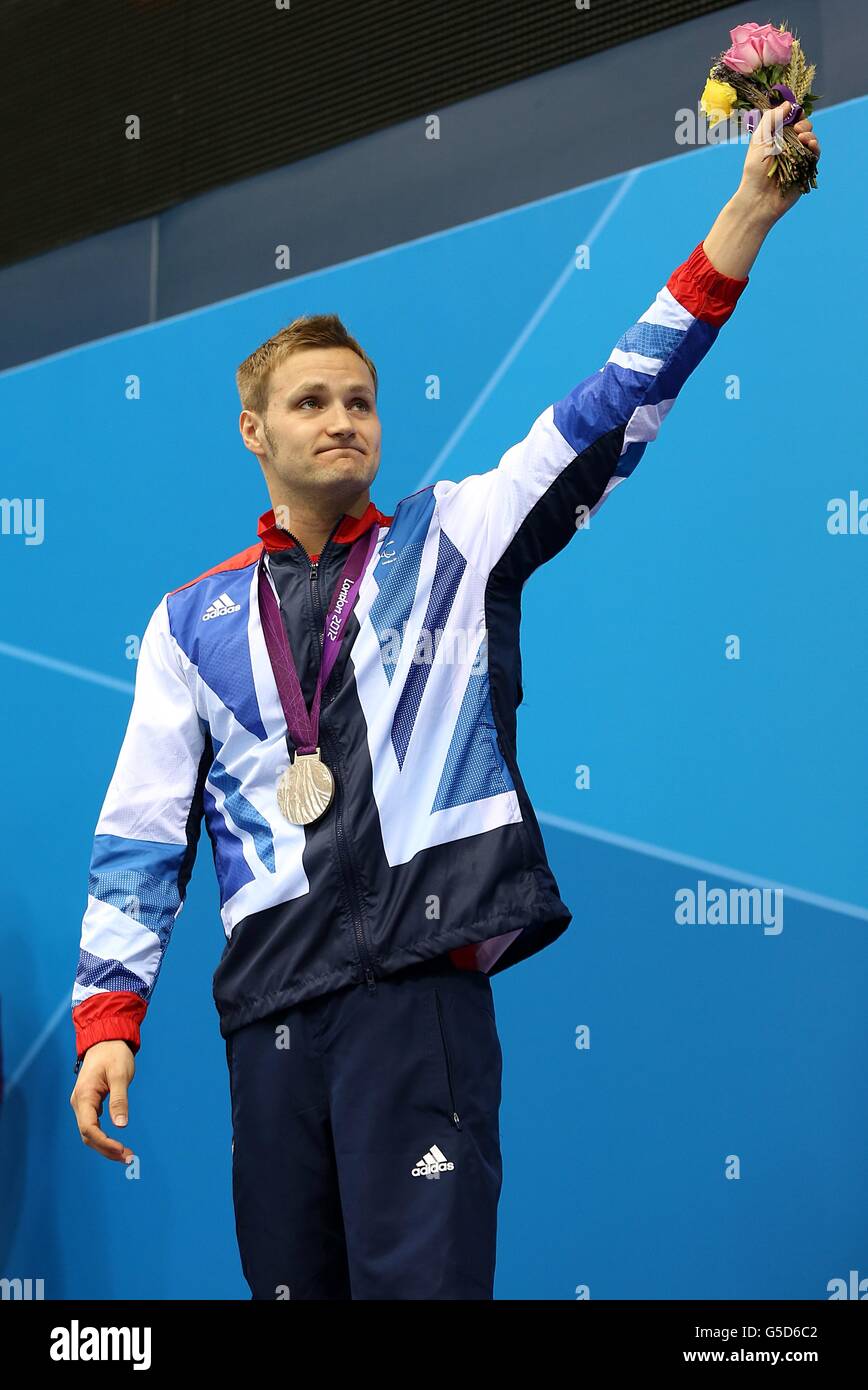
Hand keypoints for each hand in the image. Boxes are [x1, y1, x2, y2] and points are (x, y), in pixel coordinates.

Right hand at [70, 1040, 135, 1162]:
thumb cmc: (114, 1054)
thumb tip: (121, 1125)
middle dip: (106, 1149)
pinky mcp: (89, 1103)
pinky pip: (93, 1126)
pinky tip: (117, 1143)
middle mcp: (79, 1103)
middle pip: (88, 1135)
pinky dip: (105, 1137)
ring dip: (106, 1146)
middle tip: (129, 1158)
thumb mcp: (120, 1075)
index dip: (104, 1143)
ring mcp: (83, 1103)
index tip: (122, 1150)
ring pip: (90, 1132)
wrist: (106, 1039)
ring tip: (126, 1154)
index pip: (89, 1128)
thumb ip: (120, 1100)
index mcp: (84, 1096)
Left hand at [737, 101, 820, 221]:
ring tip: (802, 138)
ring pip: (812, 139)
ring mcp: (798, 157)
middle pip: (804, 127)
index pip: (791, 119)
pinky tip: (811, 145)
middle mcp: (788, 146)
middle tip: (796, 130)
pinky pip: (816, 154)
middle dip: (803, 124)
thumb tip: (788, 103)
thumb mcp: (759, 139)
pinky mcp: (806, 169)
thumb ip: (771, 119)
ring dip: (810, 134)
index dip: (795, 113)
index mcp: (776, 137)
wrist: (759, 198)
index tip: (794, 113)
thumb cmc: (755, 170)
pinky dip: (815, 146)